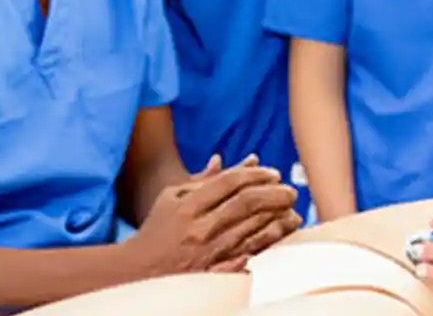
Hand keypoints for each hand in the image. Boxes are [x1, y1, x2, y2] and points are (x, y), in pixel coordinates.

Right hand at [127, 161, 299, 275]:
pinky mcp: (216, 272)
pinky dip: (268, 244)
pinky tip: (281, 235)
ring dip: (279, 219)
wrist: (139, 272)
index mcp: (188, 206)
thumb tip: (223, 159)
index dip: (256, 174)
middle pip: (247, 204)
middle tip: (291, 191)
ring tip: (293, 211)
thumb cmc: (157, 230)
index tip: (274, 173)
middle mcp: (200, 228)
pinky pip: (249, 256)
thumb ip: (201, 180)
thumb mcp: (171, 197)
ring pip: (254, 230)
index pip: (230, 182)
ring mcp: (209, 252)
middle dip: (275, 194)